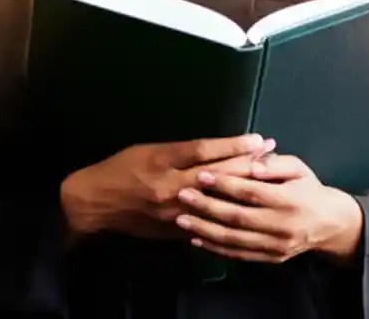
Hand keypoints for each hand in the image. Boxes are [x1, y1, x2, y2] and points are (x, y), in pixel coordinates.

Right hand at [59, 134, 273, 245]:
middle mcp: (170, 186)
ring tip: (267, 178)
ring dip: (243, 188)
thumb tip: (214, 151)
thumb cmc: (120, 169)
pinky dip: (226, 211)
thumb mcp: (147, 150)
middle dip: (248, 164)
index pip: (204, 151)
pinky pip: (206, 221)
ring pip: (216, 199)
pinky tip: (244, 206)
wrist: (96, 203)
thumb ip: (178, 153)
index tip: (258, 139)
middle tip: (272, 154)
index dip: (233, 145)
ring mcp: (174, 211)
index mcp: (161, 160)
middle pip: (217, 175)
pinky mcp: (175, 230)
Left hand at [173, 153, 363, 263]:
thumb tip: (252, 163)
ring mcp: (276, 246)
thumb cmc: (308, 189)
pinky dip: (216, 248)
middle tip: (182, 196)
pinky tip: (196, 238)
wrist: (330, 224)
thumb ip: (275, 163)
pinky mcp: (270, 258)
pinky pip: (239, 254)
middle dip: (207, 206)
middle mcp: (282, 226)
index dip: (225, 183)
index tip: (201, 174)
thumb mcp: (299, 168)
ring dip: (205, 230)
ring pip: (235, 239)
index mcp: (290, 201)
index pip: (252, 192)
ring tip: (182, 219)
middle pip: (238, 217)